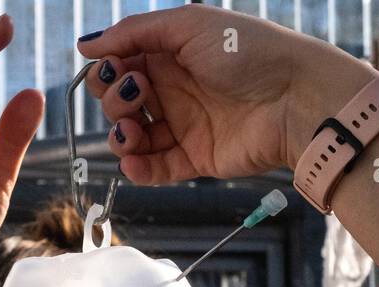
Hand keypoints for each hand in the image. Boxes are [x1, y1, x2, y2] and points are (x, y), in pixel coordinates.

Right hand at [78, 4, 375, 182]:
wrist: (294, 98)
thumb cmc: (248, 51)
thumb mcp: (188, 25)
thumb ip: (133, 33)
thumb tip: (85, 45)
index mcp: (170, 54)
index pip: (120, 66)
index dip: (108, 72)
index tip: (115, 71)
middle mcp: (174, 89)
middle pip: (121, 102)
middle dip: (114, 102)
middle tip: (135, 96)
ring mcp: (184, 125)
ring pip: (133, 138)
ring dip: (121, 137)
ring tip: (131, 134)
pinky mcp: (196, 158)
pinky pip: (156, 168)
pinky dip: (138, 169)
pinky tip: (133, 163)